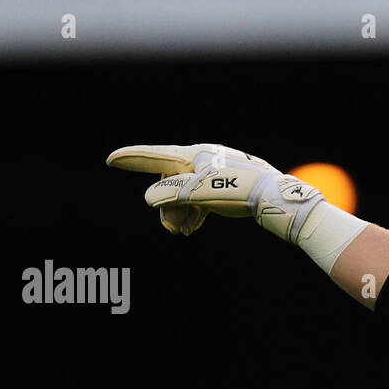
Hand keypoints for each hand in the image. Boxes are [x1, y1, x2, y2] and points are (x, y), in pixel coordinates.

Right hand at [106, 143, 323, 242]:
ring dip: (179, 213)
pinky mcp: (223, 189)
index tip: (111, 159)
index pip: (157, 156)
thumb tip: (149, 197)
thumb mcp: (204, 193)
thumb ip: (174, 194)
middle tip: (172, 229)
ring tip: (183, 232)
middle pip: (170, 182)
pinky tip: (193, 228)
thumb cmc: (242, 191)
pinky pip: (198, 201)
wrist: (277, 199)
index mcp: (196, 156)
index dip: (133, 159)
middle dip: (166, 206)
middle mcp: (203, 162)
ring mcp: (213, 176)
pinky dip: (193, 214)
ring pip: (184, 194)